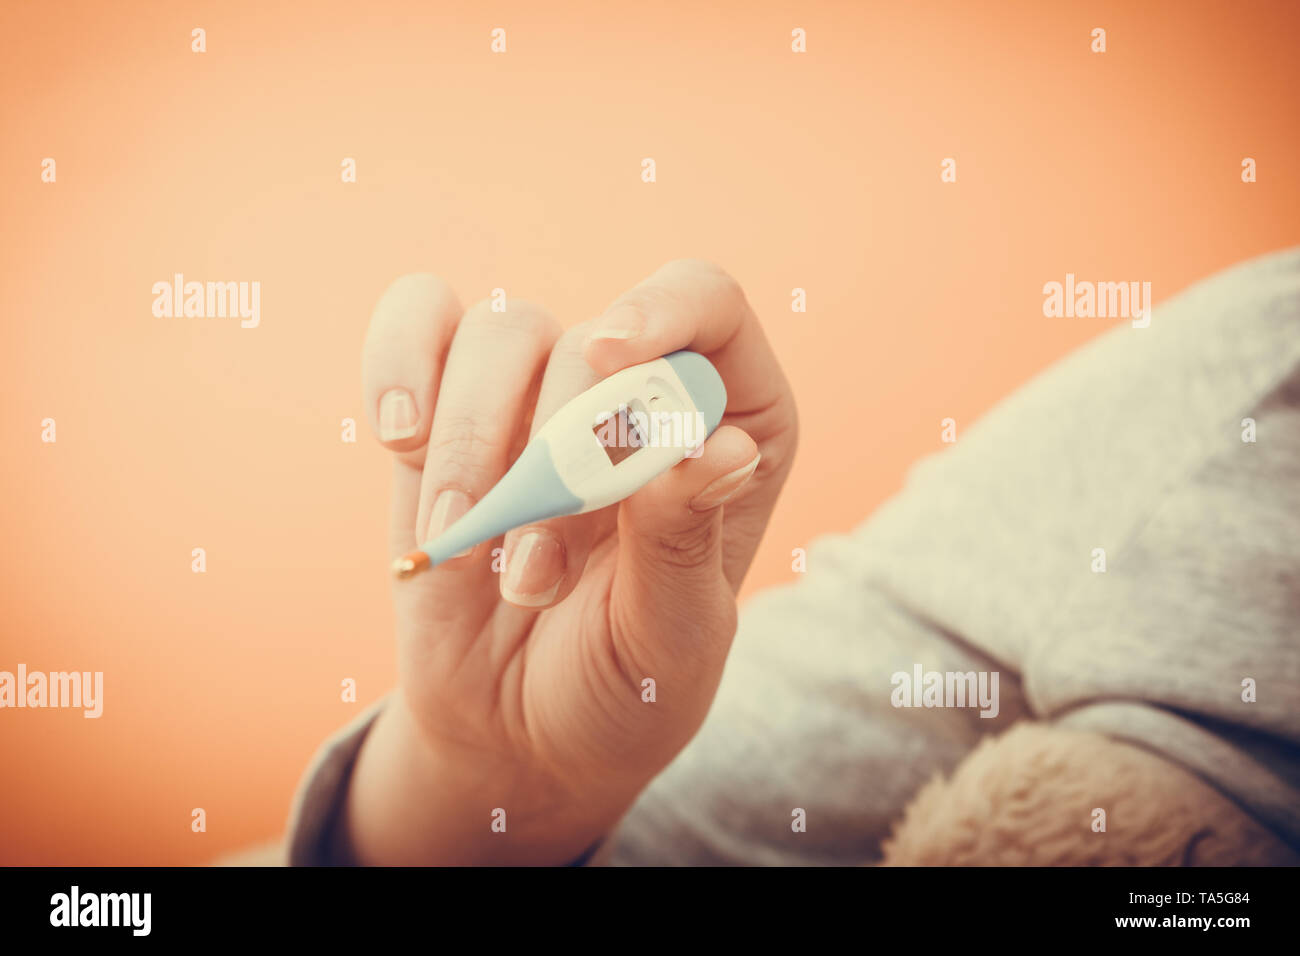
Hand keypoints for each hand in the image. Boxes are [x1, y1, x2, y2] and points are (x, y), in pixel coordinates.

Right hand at [338, 260, 797, 863]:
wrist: (518, 734)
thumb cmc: (622, 686)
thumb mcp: (669, 637)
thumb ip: (683, 540)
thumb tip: (719, 447)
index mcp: (726, 425)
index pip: (706, 305)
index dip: (660, 312)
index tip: (612, 357)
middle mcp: (635, 392)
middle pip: (592, 339)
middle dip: (557, 455)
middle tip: (537, 574)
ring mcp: (536, 396)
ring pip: (497, 335)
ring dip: (472, 448)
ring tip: (472, 552)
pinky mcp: (446, 415)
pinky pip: (415, 328)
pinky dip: (396, 365)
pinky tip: (401, 438)